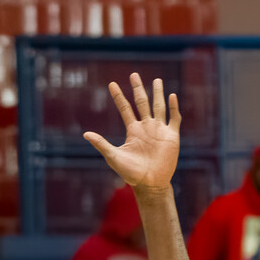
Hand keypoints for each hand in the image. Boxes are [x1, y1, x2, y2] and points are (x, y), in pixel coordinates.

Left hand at [82, 73, 180, 193]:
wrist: (150, 184)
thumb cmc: (130, 174)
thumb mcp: (114, 157)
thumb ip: (101, 144)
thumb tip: (85, 134)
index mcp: (133, 130)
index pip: (125, 108)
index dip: (118, 96)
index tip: (111, 84)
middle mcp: (146, 127)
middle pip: (142, 102)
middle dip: (138, 88)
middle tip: (133, 74)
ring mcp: (159, 130)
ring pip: (159, 106)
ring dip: (158, 93)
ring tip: (156, 80)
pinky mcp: (172, 136)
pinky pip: (174, 119)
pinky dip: (174, 108)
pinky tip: (172, 96)